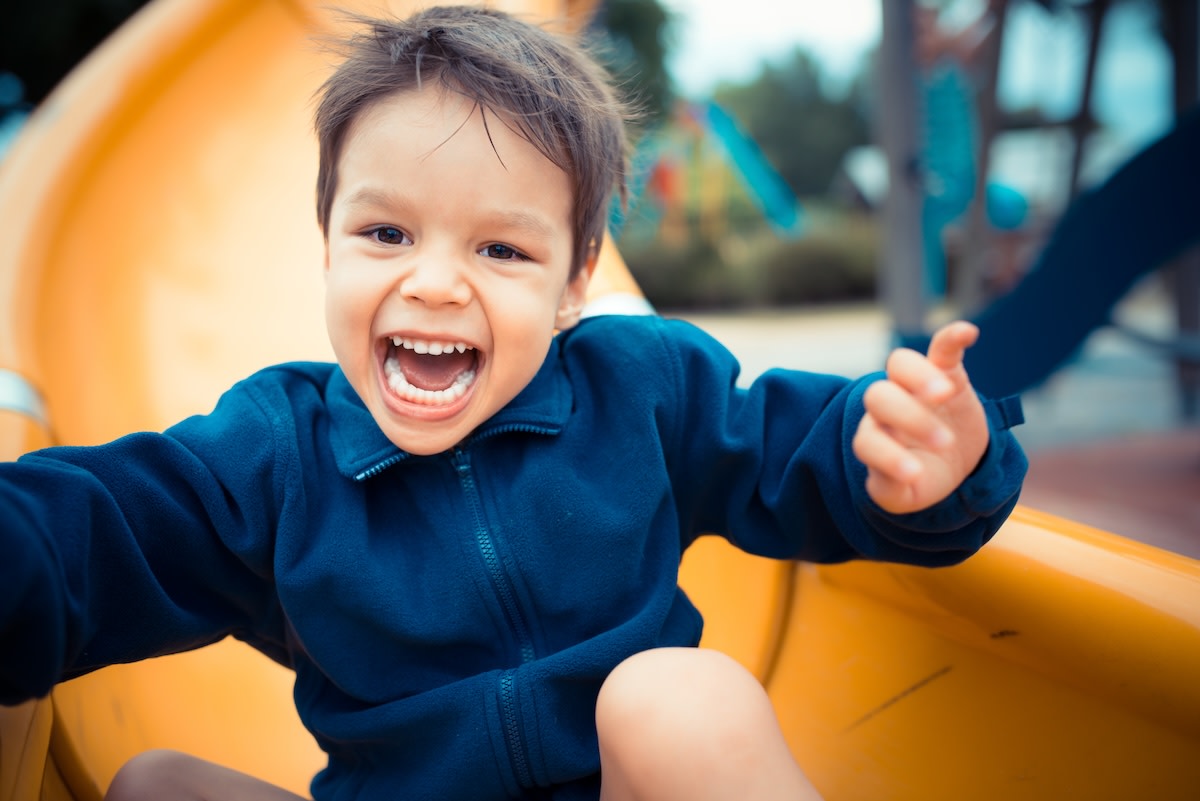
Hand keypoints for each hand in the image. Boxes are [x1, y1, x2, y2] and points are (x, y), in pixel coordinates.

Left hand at [852, 321, 988, 513]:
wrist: (949, 461)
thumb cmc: (922, 477)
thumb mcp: (906, 493)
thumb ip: (894, 491)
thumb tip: (901, 481)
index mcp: (874, 439)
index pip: (867, 439)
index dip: (887, 455)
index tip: (915, 474)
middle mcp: (886, 409)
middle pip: (879, 396)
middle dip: (910, 418)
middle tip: (944, 442)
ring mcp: (913, 386)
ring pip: (899, 364)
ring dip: (920, 377)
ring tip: (944, 394)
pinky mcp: (944, 372)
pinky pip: (941, 347)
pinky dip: (952, 336)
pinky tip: (969, 334)